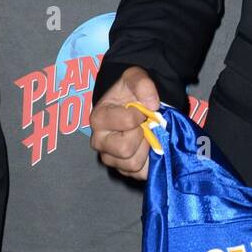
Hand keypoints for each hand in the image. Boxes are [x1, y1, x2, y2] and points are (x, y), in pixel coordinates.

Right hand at [89, 66, 161, 181]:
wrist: (132, 104)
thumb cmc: (129, 92)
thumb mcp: (135, 77)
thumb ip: (143, 84)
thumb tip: (152, 105)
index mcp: (99, 118)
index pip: (127, 123)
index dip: (140, 115)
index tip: (142, 110)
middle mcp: (100, 141)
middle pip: (124, 149)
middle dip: (142, 136)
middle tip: (145, 126)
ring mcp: (110, 158)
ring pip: (132, 165)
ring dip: (146, 150)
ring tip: (147, 136)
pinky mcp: (123, 170)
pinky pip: (139, 175)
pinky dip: (149, 163)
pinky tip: (149, 149)